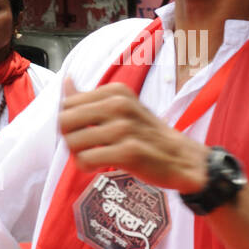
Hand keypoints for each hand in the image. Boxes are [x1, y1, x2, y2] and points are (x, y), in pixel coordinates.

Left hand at [58, 76, 208, 191]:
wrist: (183, 159)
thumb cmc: (150, 135)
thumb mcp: (125, 108)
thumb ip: (92, 98)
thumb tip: (67, 81)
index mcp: (116, 91)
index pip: (67, 103)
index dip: (72, 122)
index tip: (88, 132)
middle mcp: (119, 105)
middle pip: (64, 121)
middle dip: (70, 138)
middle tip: (87, 147)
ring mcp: (124, 128)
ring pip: (72, 142)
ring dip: (79, 155)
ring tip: (96, 157)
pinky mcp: (128, 152)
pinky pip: (86, 160)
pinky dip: (88, 167)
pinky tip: (101, 167)